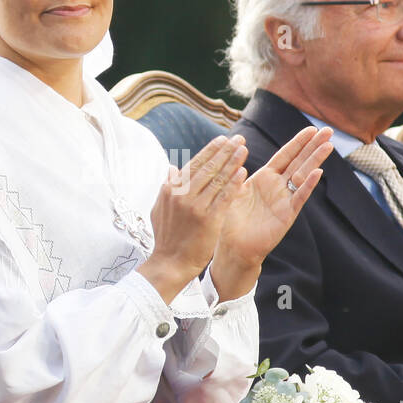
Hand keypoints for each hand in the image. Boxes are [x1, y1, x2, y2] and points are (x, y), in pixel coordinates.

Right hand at [139, 135, 247, 302]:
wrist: (170, 263)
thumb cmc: (166, 237)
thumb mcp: (159, 209)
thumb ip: (167, 187)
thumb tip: (172, 168)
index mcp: (171, 190)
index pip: (194, 164)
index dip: (210, 150)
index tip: (222, 140)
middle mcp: (182, 195)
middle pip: (208, 167)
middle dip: (225, 151)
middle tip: (238, 138)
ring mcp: (195, 207)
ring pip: (217, 179)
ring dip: (232, 162)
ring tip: (243, 149)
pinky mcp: (208, 219)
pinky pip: (223, 197)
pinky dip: (233, 183)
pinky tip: (242, 172)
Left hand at [211, 127, 333, 299]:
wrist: (234, 247)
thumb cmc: (231, 220)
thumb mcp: (233, 190)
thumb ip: (238, 173)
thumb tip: (239, 151)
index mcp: (265, 178)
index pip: (285, 155)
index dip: (298, 142)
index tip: (311, 128)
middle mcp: (278, 187)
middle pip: (299, 161)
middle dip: (313, 145)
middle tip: (329, 130)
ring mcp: (284, 200)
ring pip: (303, 175)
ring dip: (315, 160)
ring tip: (328, 145)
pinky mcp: (287, 215)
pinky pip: (298, 197)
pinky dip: (307, 185)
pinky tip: (318, 172)